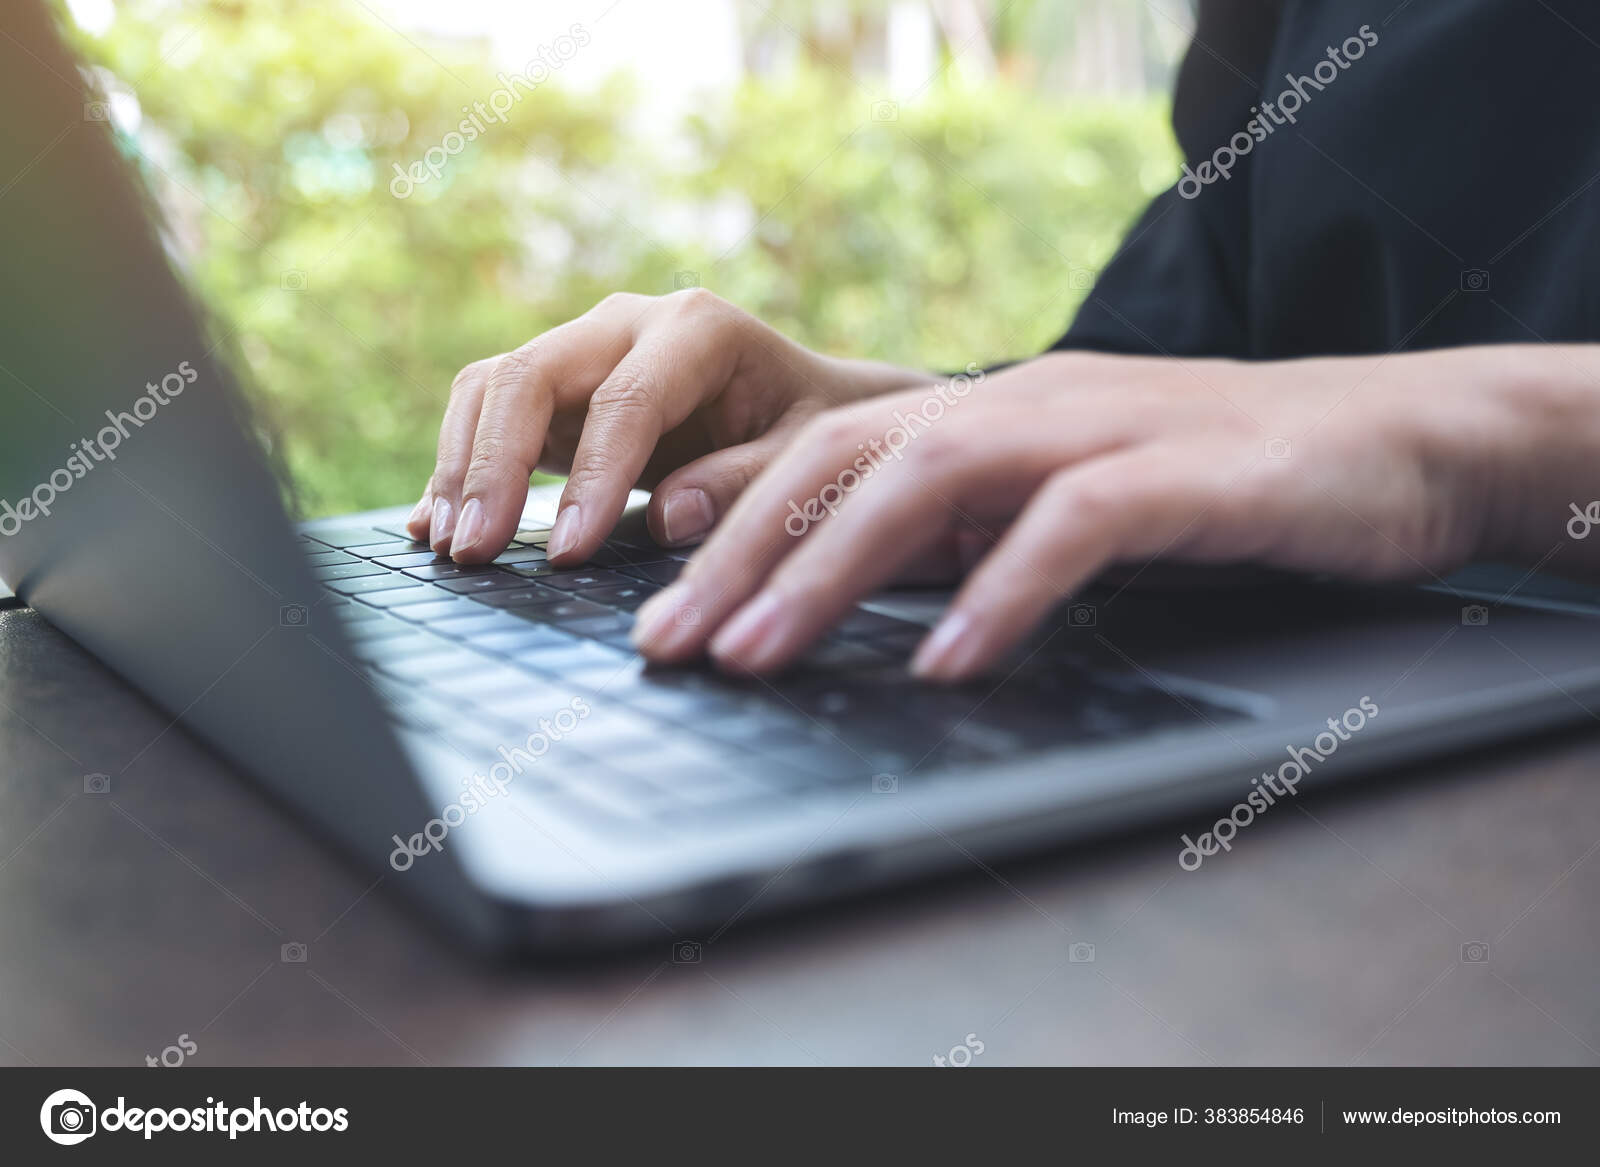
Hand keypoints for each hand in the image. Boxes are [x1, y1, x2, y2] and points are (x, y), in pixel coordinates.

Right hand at [405, 288, 925, 562]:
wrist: (800, 403)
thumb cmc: (809, 430)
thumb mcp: (810, 458)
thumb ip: (748, 483)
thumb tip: (667, 518)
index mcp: (698, 329)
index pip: (626, 400)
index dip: (591, 478)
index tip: (566, 553)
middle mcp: (626, 324)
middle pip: (531, 375)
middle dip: (495, 466)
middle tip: (477, 553)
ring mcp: (582, 350)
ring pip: (492, 387)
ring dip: (461, 467)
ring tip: (453, 549)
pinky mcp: (557, 389)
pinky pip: (487, 412)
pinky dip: (458, 465)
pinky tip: (435, 526)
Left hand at [629, 347, 1542, 679]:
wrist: (1400, 439)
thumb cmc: (1220, 480)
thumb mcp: (1064, 498)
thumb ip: (969, 527)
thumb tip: (856, 582)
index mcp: (991, 410)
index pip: (831, 449)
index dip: (732, 516)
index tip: (653, 591)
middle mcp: (1026, 402)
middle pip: (849, 457)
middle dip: (743, 552)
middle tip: (668, 642)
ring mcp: (1104, 426)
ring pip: (933, 475)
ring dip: (832, 569)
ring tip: (760, 652)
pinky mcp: (1189, 471)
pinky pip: (1073, 525)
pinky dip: (1002, 592)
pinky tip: (949, 663)